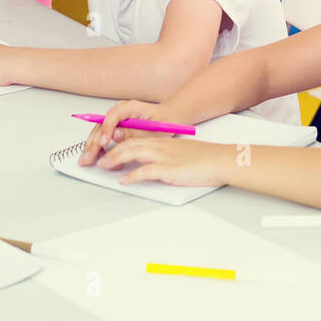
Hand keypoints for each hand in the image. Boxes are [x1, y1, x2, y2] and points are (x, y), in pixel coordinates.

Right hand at [78, 99, 165, 163]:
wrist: (167, 118)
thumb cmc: (163, 121)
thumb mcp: (154, 129)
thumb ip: (135, 133)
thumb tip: (116, 136)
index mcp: (131, 107)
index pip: (114, 115)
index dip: (107, 128)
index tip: (103, 142)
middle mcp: (120, 111)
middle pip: (102, 124)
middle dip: (94, 142)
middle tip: (89, 156)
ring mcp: (116, 119)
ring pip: (98, 131)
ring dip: (91, 146)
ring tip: (86, 160)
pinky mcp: (114, 127)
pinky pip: (102, 136)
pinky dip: (97, 147)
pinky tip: (94, 157)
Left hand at [95, 133, 228, 187]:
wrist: (220, 160)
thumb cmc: (205, 159)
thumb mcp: (182, 153)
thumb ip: (167, 156)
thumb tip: (153, 166)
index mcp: (164, 142)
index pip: (136, 139)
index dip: (120, 145)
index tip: (109, 152)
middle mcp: (162, 146)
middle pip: (131, 144)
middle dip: (112, 151)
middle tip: (100, 159)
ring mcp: (165, 156)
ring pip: (134, 152)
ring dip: (116, 159)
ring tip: (104, 166)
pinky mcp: (170, 169)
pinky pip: (146, 171)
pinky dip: (133, 176)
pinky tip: (125, 180)